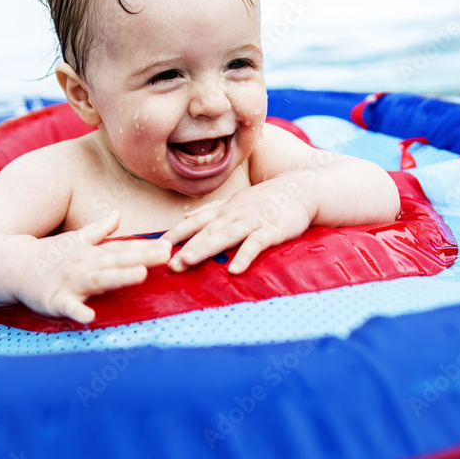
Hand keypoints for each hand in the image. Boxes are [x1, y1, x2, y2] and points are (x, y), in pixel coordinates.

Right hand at [21, 211, 170, 322]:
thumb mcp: (75, 240)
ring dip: (119, 277)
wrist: (13, 266)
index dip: (145, 248)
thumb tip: (117, 215)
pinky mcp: (55, 300)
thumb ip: (99, 230)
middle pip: (116, 260)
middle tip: (165, 255)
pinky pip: (68, 308)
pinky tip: (90, 318)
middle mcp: (85, 265)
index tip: (169, 245)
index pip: (122, 249)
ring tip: (140, 276)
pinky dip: (78, 312)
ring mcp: (71, 282)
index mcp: (91, 253)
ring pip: (98, 279)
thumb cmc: (49, 255)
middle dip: (141, 258)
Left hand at [160, 181, 312, 274]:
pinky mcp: (273, 229)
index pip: (195, 222)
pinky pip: (256, 243)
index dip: (176, 234)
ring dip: (205, 248)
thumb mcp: (236, 202)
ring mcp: (253, 220)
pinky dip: (245, 256)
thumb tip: (184, 218)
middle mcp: (235, 214)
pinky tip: (234, 270)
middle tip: (167, 262)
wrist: (303, 188)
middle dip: (186, 246)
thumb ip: (211, 211)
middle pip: (206, 231)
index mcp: (225, 210)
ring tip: (188, 262)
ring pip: (225, 235)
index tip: (156, 246)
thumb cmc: (268, 199)